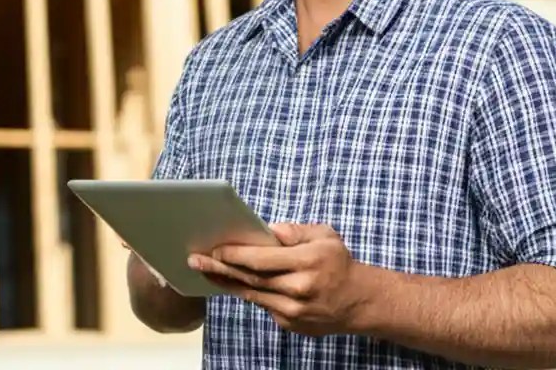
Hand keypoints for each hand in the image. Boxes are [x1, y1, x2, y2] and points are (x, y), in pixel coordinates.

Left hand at [187, 223, 377, 336]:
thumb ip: (295, 231)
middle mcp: (298, 290)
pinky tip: (228, 282)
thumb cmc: (338, 263)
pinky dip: (245, 293)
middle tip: (195, 259)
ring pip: (252, 295)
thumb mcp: (324, 236)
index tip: (214, 247)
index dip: (235, 254)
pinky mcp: (289, 325)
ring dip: (225, 282)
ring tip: (204, 269)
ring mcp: (293, 311)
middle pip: (251, 279)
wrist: (360, 302)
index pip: (262, 259)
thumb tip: (267, 230)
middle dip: (220, 268)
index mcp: (307, 263)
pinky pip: (262, 305)